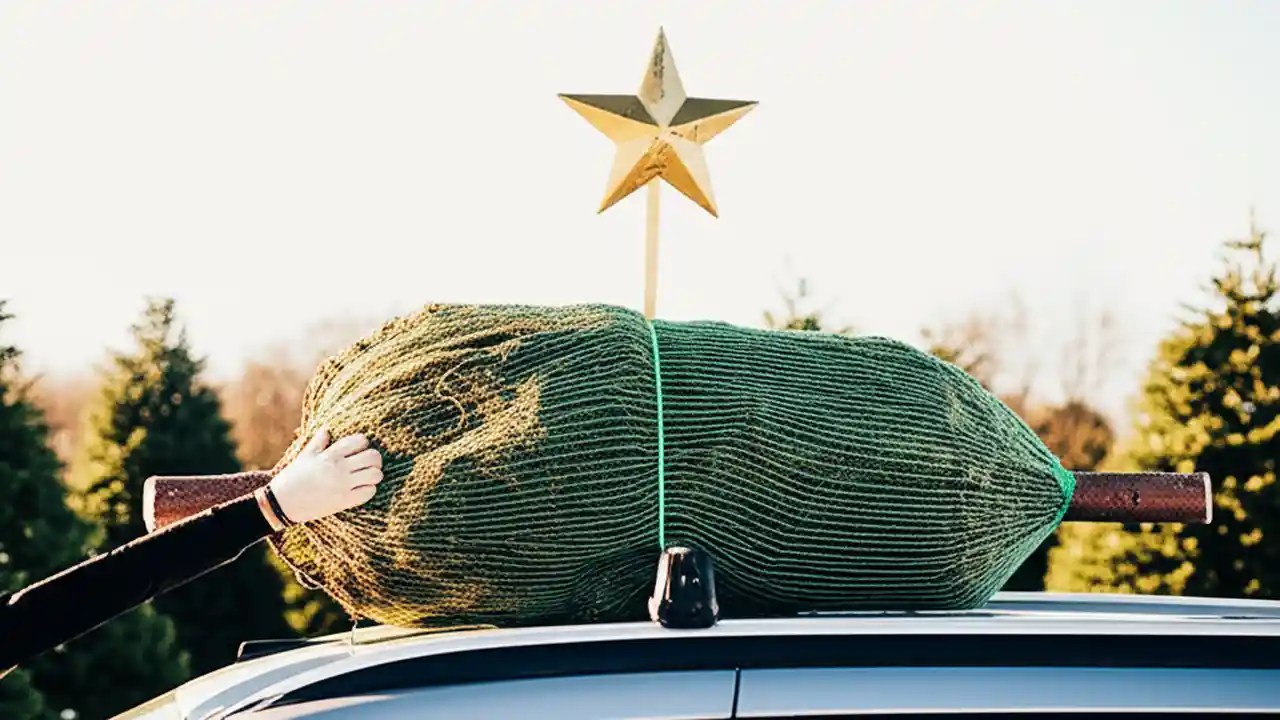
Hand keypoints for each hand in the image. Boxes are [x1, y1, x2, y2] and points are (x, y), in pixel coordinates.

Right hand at [268, 429, 382, 523]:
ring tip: (368, 476)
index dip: (363, 443)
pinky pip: (369, 492)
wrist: (283, 503)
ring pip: (375, 475)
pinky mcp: (344, 501)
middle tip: (369, 462)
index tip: (359, 448)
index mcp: (330, 455)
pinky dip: (370, 489)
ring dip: (375, 474)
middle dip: (375, 458)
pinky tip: (362, 488)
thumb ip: (318, 442)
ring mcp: (343, 485)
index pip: (359, 441)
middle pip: (372, 457)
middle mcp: (339, 468)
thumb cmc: (293, 478)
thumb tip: (327, 429)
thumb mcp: (304, 457)